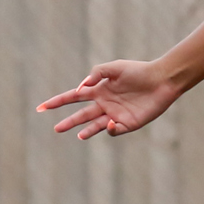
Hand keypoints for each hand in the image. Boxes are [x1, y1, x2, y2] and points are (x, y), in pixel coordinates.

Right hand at [36, 60, 180, 139]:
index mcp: (99, 90)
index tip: (41, 107)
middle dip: (69, 122)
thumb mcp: (113, 68)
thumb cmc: (138, 71)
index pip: (73, 97)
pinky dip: (109, 128)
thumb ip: (95, 74)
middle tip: (57, 129)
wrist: (161, 80)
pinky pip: (114, 130)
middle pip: (82, 115)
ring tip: (79, 136)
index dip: (57, 102)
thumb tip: (79, 88)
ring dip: (86, 131)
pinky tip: (109, 121)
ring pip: (96, 126)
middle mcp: (105, 104)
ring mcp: (116, 114)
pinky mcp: (128, 123)